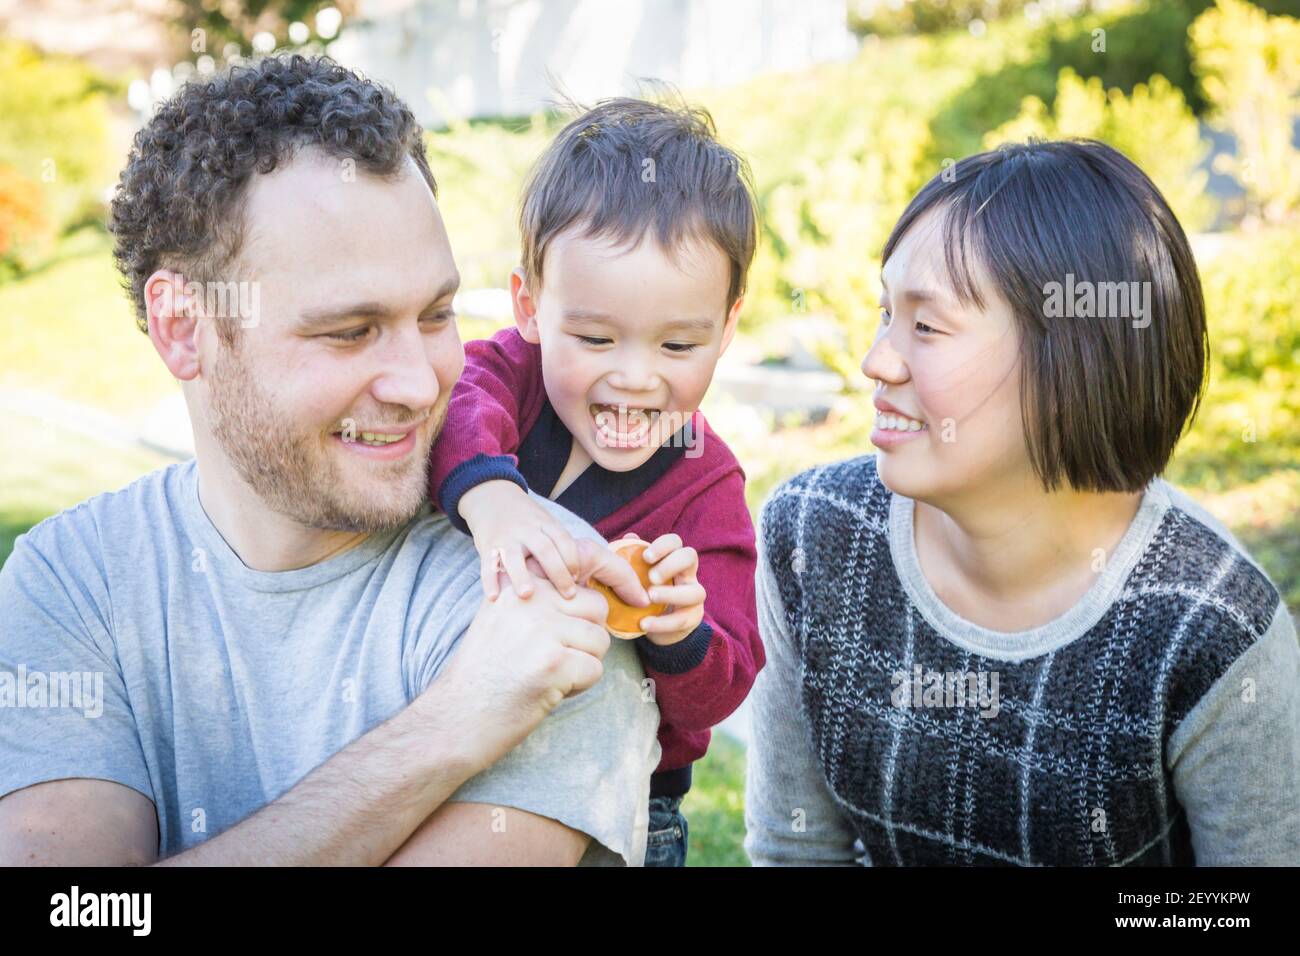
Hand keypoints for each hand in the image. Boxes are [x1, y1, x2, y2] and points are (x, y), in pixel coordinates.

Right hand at [418, 569, 612, 777]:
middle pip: (596, 608)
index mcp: (518, 586)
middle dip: (586, 638)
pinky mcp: (554, 663)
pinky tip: (548, 691)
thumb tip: (587, 594)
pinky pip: (596, 669)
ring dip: (584, 664)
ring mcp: (542, 630)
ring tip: (550, 676)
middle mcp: (529, 599)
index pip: (577, 586)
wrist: (457, 718)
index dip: (573, 619)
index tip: (546, 641)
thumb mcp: (502, 618)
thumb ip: (538, 601)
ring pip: (600, 640)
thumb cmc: (485, 674)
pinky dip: (580, 687)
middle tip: (556, 660)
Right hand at [459, 480, 649, 609]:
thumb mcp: (564, 538)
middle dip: (557, 571)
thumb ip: (600, 565)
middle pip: (546, 549)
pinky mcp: (488, 547)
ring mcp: (509, 539)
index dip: (576, 565)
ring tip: (528, 595)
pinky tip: (495, 598)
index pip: (569, 545)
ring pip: (515, 555)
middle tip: (567, 595)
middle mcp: (532, 532)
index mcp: (553, 529)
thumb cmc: (538, 529)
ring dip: (522, 575)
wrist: (494, 501)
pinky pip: (488, 564)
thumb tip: (643, 600)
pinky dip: (491, 580)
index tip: (580, 588)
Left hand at [629, 533, 705, 645]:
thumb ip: (633, 556)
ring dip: (672, 594)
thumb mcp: (637, 575)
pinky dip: (663, 623)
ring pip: (696, 591)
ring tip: (650, 598)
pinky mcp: (692, 618)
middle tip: (650, 578)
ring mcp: (693, 596)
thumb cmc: (644, 592)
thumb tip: (629, 538)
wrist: (654, 624)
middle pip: (690, 557)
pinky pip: (683, 620)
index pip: (675, 542)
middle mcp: (688, 574)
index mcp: (673, 559)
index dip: (663, 545)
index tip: (645, 557)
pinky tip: (644, 623)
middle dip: (670, 565)